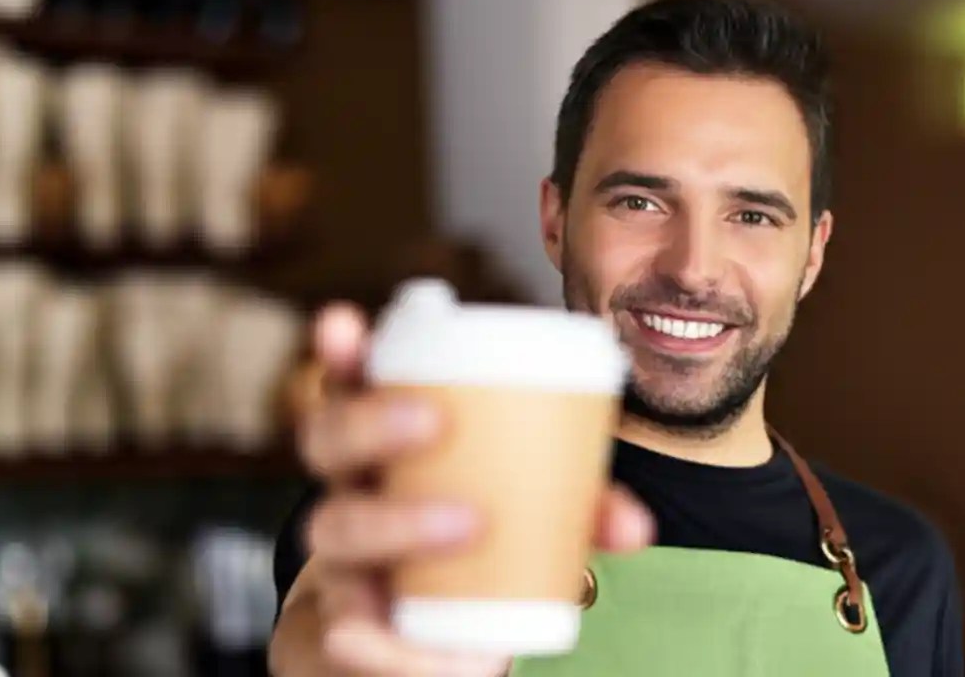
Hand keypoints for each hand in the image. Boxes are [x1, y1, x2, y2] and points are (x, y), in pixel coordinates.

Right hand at [297, 302, 654, 676]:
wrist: (410, 639)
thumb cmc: (466, 546)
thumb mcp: (519, 513)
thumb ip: (575, 507)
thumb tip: (637, 526)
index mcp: (382, 445)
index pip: (347, 385)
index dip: (341, 352)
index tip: (346, 319)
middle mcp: (348, 489)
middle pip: (326, 440)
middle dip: (371, 419)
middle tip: (434, 421)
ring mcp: (336, 556)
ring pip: (333, 526)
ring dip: (396, 519)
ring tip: (467, 523)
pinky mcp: (340, 624)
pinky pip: (346, 629)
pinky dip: (394, 643)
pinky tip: (440, 651)